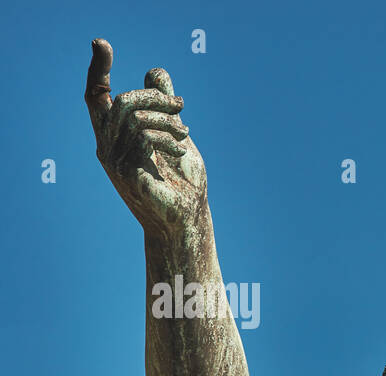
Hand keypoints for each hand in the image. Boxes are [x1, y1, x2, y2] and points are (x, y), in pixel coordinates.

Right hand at [85, 39, 206, 239]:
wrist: (186, 219)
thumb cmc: (182, 182)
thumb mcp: (176, 136)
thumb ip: (165, 108)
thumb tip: (155, 72)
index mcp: (116, 136)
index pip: (97, 97)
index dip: (97, 70)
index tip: (101, 44)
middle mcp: (108, 146)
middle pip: (120, 101)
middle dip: (153, 96)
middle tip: (182, 104)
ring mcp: (115, 160)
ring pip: (132, 116)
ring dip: (165, 117)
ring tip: (186, 132)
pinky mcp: (128, 172)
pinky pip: (143, 136)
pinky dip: (167, 136)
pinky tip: (182, 148)